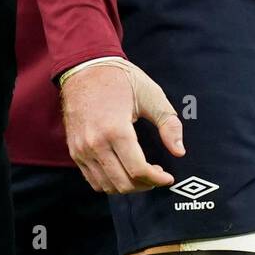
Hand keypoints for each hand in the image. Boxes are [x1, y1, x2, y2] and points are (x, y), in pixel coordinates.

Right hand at [60, 58, 184, 193]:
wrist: (85, 68)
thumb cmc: (120, 80)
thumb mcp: (151, 94)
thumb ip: (168, 123)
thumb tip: (179, 151)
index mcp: (116, 129)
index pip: (137, 170)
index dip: (157, 179)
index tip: (167, 177)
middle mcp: (95, 143)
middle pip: (123, 183)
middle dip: (145, 185)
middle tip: (156, 174)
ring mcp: (82, 149)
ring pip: (106, 186)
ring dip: (128, 186)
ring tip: (140, 172)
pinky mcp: (75, 150)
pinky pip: (92, 180)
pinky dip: (109, 183)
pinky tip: (122, 170)